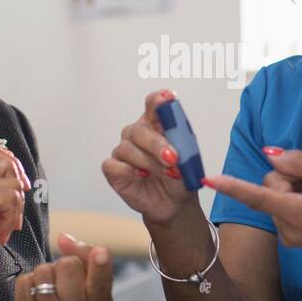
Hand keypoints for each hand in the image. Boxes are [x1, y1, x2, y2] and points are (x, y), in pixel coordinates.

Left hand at [15, 233, 114, 300]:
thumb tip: (62, 237)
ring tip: (54, 287)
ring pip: (43, 270)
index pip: (101, 279)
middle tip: (69, 280)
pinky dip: (30, 281)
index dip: (100, 262)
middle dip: (67, 265)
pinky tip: (39, 293)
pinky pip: (24, 282)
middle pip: (67, 265)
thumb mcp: (100, 296)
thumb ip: (89, 263)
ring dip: (48, 272)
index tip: (101, 252)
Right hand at [101, 88, 197, 226]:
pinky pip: (113, 165)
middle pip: (139, 129)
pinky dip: (128, 170)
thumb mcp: (188, 161)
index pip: (154, 105)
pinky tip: (142, 176)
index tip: (168, 98)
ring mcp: (123, 150)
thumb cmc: (179, 177)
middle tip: (173, 157)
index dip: (158, 100)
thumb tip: (176, 147)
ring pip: (128, 149)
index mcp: (156, 124)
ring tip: (167, 173)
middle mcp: (137, 133)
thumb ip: (182, 148)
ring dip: (149, 163)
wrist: (174, 202)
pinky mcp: (113, 169)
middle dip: (156, 144)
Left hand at [205, 147, 301, 263]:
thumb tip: (270, 155)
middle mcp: (285, 228)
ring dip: (294, 189)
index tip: (208, 180)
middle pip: (270, 187)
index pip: (257, 195)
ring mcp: (287, 237)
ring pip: (275, 197)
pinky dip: (296, 201)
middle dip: (289, 178)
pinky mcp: (290, 239)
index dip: (232, 186)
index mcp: (295, 213)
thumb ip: (300, 162)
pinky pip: (282, 208)